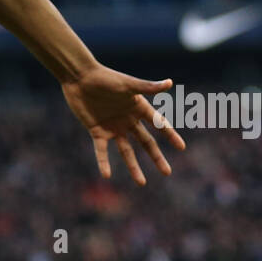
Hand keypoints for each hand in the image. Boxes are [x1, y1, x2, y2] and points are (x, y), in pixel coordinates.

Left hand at [60, 64, 185, 183]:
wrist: (79, 77)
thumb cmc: (105, 77)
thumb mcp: (127, 85)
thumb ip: (147, 87)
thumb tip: (169, 82)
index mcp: (138, 107)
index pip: (159, 124)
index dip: (170, 135)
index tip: (182, 147)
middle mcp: (128, 119)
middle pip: (146, 142)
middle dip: (156, 157)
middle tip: (167, 172)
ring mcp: (113, 127)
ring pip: (126, 151)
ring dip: (133, 166)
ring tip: (141, 183)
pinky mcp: (97, 131)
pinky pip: (102, 150)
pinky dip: (103, 162)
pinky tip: (106, 175)